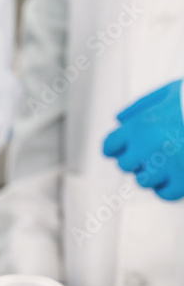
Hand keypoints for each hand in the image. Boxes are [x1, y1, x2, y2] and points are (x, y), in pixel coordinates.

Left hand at [103, 80, 183, 199]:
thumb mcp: (168, 92)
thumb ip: (140, 106)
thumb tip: (119, 120)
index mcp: (140, 126)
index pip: (110, 145)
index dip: (115, 147)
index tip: (121, 148)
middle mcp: (148, 148)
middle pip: (125, 165)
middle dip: (135, 160)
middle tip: (151, 153)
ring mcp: (167, 166)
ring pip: (143, 181)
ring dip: (152, 174)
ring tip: (167, 162)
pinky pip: (166, 193)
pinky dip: (168, 187)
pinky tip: (176, 177)